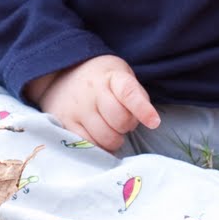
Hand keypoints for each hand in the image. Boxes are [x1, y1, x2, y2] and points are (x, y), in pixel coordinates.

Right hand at [26, 55, 159, 153]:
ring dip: (114, 139)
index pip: (128, 92)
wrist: (64, 73)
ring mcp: (76, 108)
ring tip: (110, 128)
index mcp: (111, 77)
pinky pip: (88, 145)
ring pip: (105, 138)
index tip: (154, 123)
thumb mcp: (122, 75)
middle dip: (127, 126)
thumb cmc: (102, 78)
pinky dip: (99, 147)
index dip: (142, 109)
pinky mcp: (65, 123)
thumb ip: (137, 96)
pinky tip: (99, 137)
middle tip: (123, 122)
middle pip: (119, 121)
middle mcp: (92, 92)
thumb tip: (149, 121)